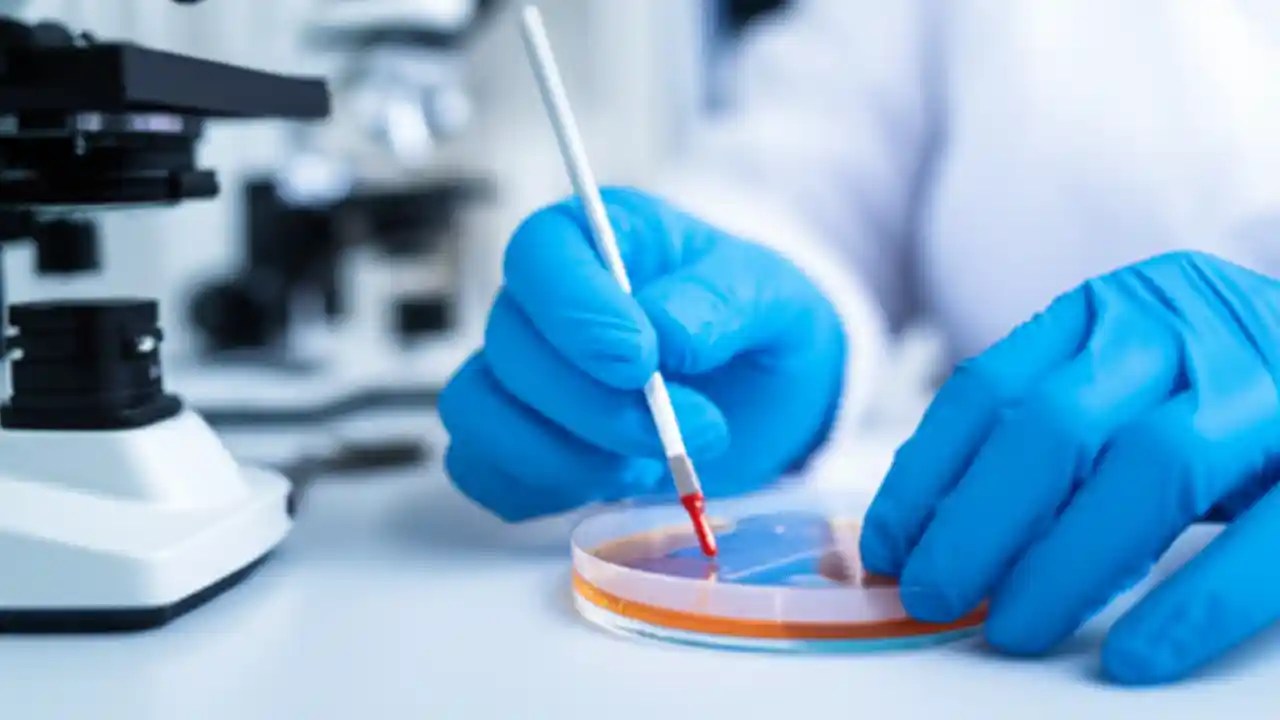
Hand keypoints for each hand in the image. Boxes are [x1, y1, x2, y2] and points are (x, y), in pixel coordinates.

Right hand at [440, 188, 845, 520]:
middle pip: (512, 347)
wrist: (763, 396)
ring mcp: (522, 374)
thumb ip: (722, 302)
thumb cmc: (756, 325)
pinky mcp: (519, 440)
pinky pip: (484, 470)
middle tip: (688, 429)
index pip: (541, 253)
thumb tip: (666, 332)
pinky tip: (613, 483)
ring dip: (567, 456)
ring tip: (651, 464)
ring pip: (481, 412)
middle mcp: (543, 302)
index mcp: (599, 238)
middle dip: (596, 406)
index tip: (640, 360)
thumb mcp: (769, 295)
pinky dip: (544, 489)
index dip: (575, 311)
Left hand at [860, 251, 1279, 683]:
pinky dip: (1193, 603)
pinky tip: (1134, 655)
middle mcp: (1184, 329)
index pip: (989, 389)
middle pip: (1053, 427)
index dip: (925, 476)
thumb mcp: (1126, 384)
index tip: (887, 548)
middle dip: (976, 523)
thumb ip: (1046, 435)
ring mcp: (1265, 383)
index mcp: (1112, 310)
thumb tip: (935, 527)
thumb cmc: (1220, 388)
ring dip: (1066, 562)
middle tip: (932, 596)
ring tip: (1011, 628)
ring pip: (1151, 468)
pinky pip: (1266, 540)